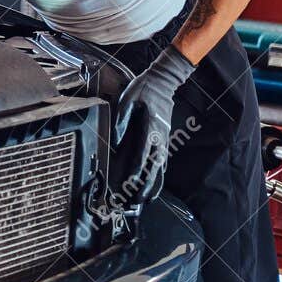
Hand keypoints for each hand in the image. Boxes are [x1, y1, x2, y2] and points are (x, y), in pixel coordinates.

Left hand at [111, 45, 195, 204]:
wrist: (163, 81)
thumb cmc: (143, 89)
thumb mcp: (126, 100)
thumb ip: (121, 121)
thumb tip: (115, 140)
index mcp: (149, 127)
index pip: (142, 153)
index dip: (137, 169)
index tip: (131, 182)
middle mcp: (160, 136)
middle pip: (154, 166)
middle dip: (147, 184)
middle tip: (138, 200)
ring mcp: (164, 137)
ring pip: (161, 165)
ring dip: (154, 182)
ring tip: (148, 199)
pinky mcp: (165, 136)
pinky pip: (163, 158)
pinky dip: (160, 172)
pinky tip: (155, 182)